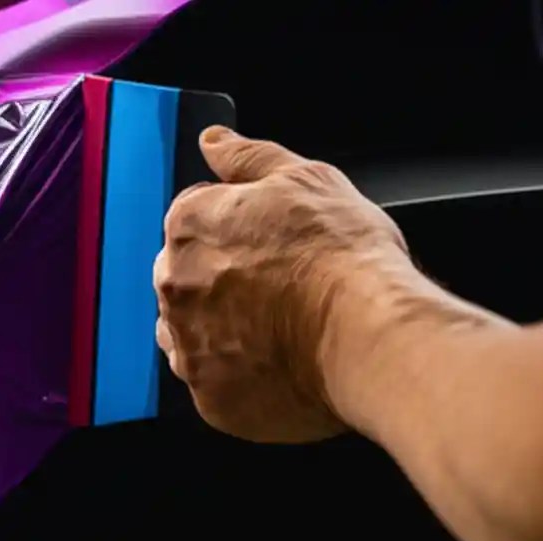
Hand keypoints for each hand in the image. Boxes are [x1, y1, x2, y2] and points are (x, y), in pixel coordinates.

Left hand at [154, 126, 410, 442]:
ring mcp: (187, 345)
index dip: (238, 231)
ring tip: (278, 331)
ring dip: (221, 330)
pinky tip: (278, 367)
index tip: (271, 247)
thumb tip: (212, 142)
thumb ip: (247, 157)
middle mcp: (174, 284)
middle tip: (281, 290)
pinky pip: (214, 385)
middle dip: (222, 280)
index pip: (194, 221)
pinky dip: (239, 378)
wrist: (367, 332)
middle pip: (186, 278)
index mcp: (189, 224)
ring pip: (192, 334)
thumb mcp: (305, 178)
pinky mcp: (208, 397)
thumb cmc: (342, 255)